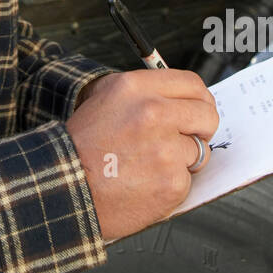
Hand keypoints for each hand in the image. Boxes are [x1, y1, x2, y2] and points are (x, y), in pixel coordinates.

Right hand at [65, 68, 218, 242]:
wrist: (66, 188)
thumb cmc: (81, 147)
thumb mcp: (104, 100)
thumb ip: (143, 93)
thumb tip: (177, 97)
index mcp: (136, 88)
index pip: (192, 84)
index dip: (199, 99)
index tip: (197, 109)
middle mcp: (153, 112)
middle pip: (206, 114)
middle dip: (200, 128)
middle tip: (184, 140)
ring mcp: (166, 148)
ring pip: (199, 150)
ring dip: (183, 159)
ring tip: (152, 166)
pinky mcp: (173, 181)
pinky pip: (188, 179)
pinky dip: (171, 185)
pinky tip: (147, 184)